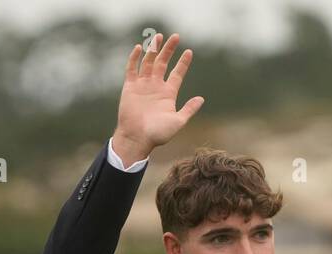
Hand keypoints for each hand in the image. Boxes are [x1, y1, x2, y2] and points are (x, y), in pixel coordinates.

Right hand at [113, 32, 203, 164]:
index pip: (177, 74)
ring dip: (153, 49)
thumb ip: (189, 109)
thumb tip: (201, 99)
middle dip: (169, 50)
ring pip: (148, 62)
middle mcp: (156, 87)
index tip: (189, 51)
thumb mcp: (178, 121)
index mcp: (168, 94)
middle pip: (163, 63)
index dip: (183, 63)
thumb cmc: (158, 134)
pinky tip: (140, 48)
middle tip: (175, 37)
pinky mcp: (130, 87)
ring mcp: (143, 85)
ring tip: (158, 37)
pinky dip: (135, 58)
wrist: (137, 138)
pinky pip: (132, 69)